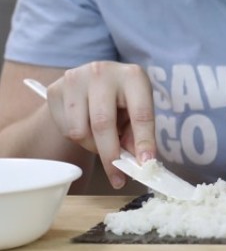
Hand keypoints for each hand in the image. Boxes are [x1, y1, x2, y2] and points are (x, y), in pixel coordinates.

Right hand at [45, 62, 156, 187]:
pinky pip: (65, 129)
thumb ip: (138, 135)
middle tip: (118, 178)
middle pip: (103, 124)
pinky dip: (78, 138)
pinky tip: (86, 126)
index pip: (140, 113)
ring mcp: (75, 79)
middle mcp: (102, 72)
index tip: (145, 164)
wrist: (93, 79)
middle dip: (111, 156)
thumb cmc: (122, 98)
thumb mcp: (136, 109)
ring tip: (102, 137)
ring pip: (80, 131)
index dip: (143, 141)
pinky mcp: (55, 90)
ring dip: (92, 145)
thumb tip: (139, 163)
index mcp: (132, 76)